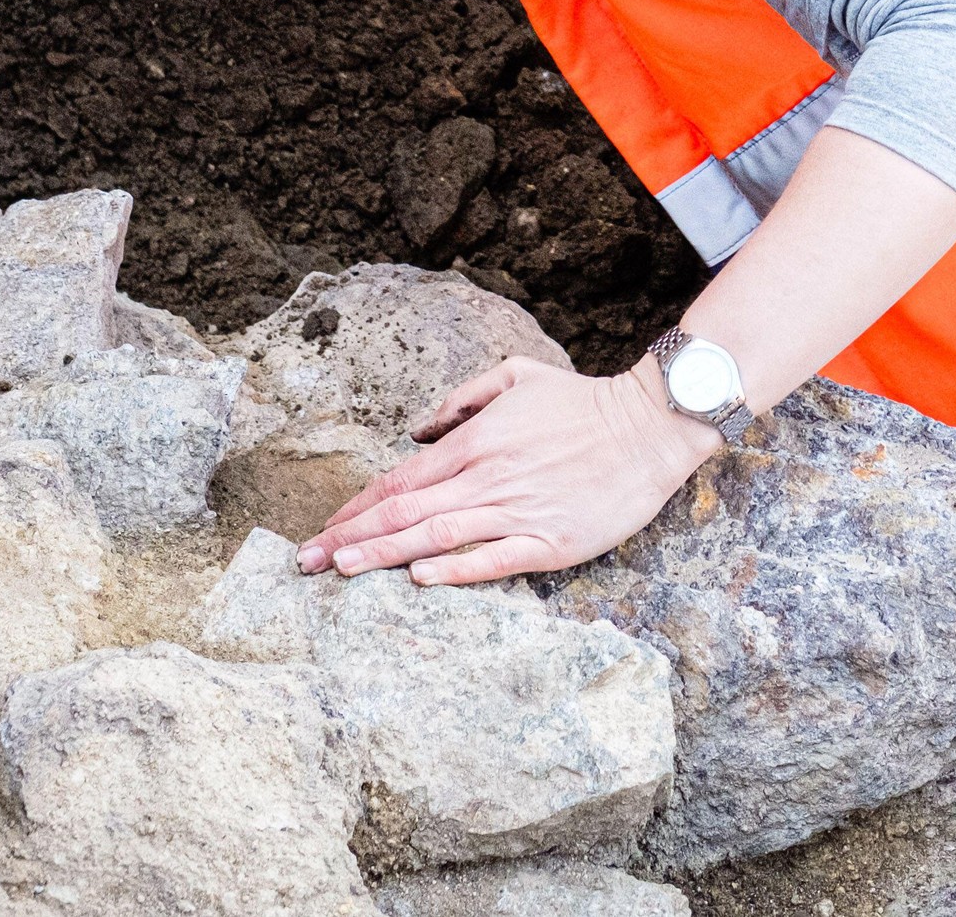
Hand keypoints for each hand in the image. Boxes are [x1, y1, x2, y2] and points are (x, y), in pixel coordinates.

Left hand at [299, 355, 716, 585]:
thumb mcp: (516, 377)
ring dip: (384, 555)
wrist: (648, 426)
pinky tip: (421, 578)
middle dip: (350, 539)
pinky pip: (493, 558)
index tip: (323, 529)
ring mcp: (518, 511)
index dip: (356, 507)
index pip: (399, 479)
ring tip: (342, 572)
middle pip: (404, 511)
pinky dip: (455, 569)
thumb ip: (461, 401)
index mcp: (475, 442)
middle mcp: (487, 478)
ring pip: (436, 536)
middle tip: (307, 563)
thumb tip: (419, 430)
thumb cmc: (582, 401)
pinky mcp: (550, 541)